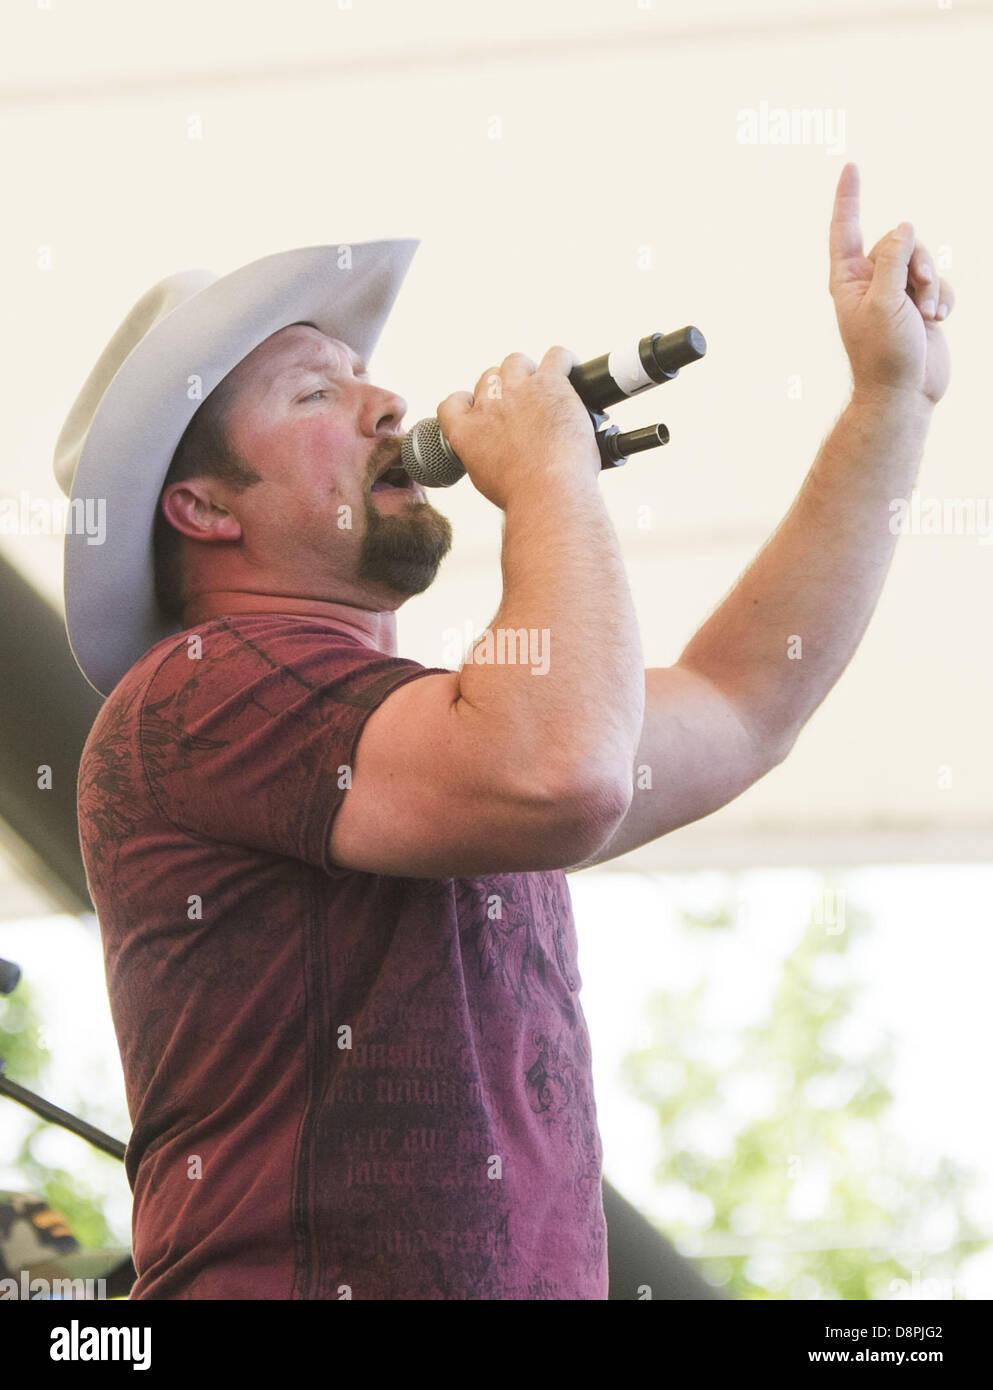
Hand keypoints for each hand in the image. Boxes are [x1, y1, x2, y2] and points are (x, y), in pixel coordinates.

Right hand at [436, 346, 600, 510]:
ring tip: (546, 387)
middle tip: (524, 407)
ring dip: (529, 372)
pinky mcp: (549, 384)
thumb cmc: (522, 495)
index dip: (468, 401)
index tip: (480, 408)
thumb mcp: (486, 480)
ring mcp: (518, 390)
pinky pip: (556, 356)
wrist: (547, 492)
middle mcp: (488, 406)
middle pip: (489, 379)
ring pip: (516, 362)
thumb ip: (484, 458)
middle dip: (504, 389)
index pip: (453, 403)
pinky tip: (571, 370)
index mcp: (466, 432)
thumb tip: (495, 456)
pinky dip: (564, 361)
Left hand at [828, 162, 952, 406]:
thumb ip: (893, 258)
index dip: (849, 198)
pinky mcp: (919, 304)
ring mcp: (896, 293)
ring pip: (923, 259)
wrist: (905, 392)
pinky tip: (937, 320)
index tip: (851, 166)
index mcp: (848, 280)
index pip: (846, 229)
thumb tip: (903, 226)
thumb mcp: (884, 301)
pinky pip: (939, 282)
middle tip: (916, 295)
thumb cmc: (884, 353)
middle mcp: (870, 282)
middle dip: (916, 262)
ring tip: (925, 316)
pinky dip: (943, 298)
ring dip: (931, 285)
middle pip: (899, 241)